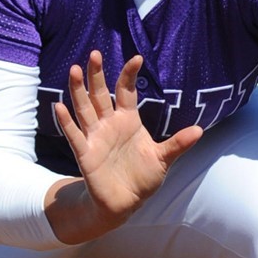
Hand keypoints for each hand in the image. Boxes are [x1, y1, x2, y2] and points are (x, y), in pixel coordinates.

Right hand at [48, 52, 201, 240]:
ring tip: (74, 70)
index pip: (126, 92)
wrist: (126, 203)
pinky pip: (74, 136)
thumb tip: (199, 130)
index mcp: (128, 121)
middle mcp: (109, 125)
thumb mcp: (163, 160)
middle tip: (94, 54)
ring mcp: (95, 138)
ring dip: (78, 91)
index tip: (137, 58)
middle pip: (100, 94)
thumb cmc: (143, 178)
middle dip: (96, 75)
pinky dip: (66, 123)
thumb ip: (177, 144)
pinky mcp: (85, 154)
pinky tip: (59, 106)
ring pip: (84, 109)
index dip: (129, 75)